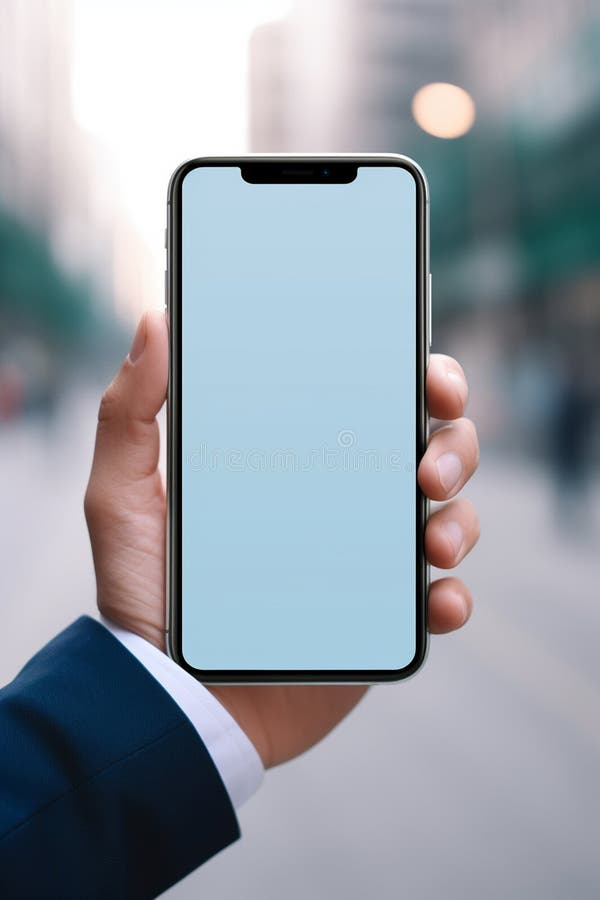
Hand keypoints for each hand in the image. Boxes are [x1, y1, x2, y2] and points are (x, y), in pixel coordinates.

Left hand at [85, 311, 479, 768]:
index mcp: (298, 461)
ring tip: (432, 542)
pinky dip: (453, 597)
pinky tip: (436, 601)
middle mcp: (344, 502)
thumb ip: (128, 414)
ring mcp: (368, 561)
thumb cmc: (144, 596)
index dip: (417, 378)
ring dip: (461, 519)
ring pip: (451, 517)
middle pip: (431, 449)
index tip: (428, 377)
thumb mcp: (123, 500)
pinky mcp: (381, 621)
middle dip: (454, 444)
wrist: (170, 698)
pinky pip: (442, 602)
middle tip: (427, 467)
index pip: (373, 399)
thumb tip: (154, 322)